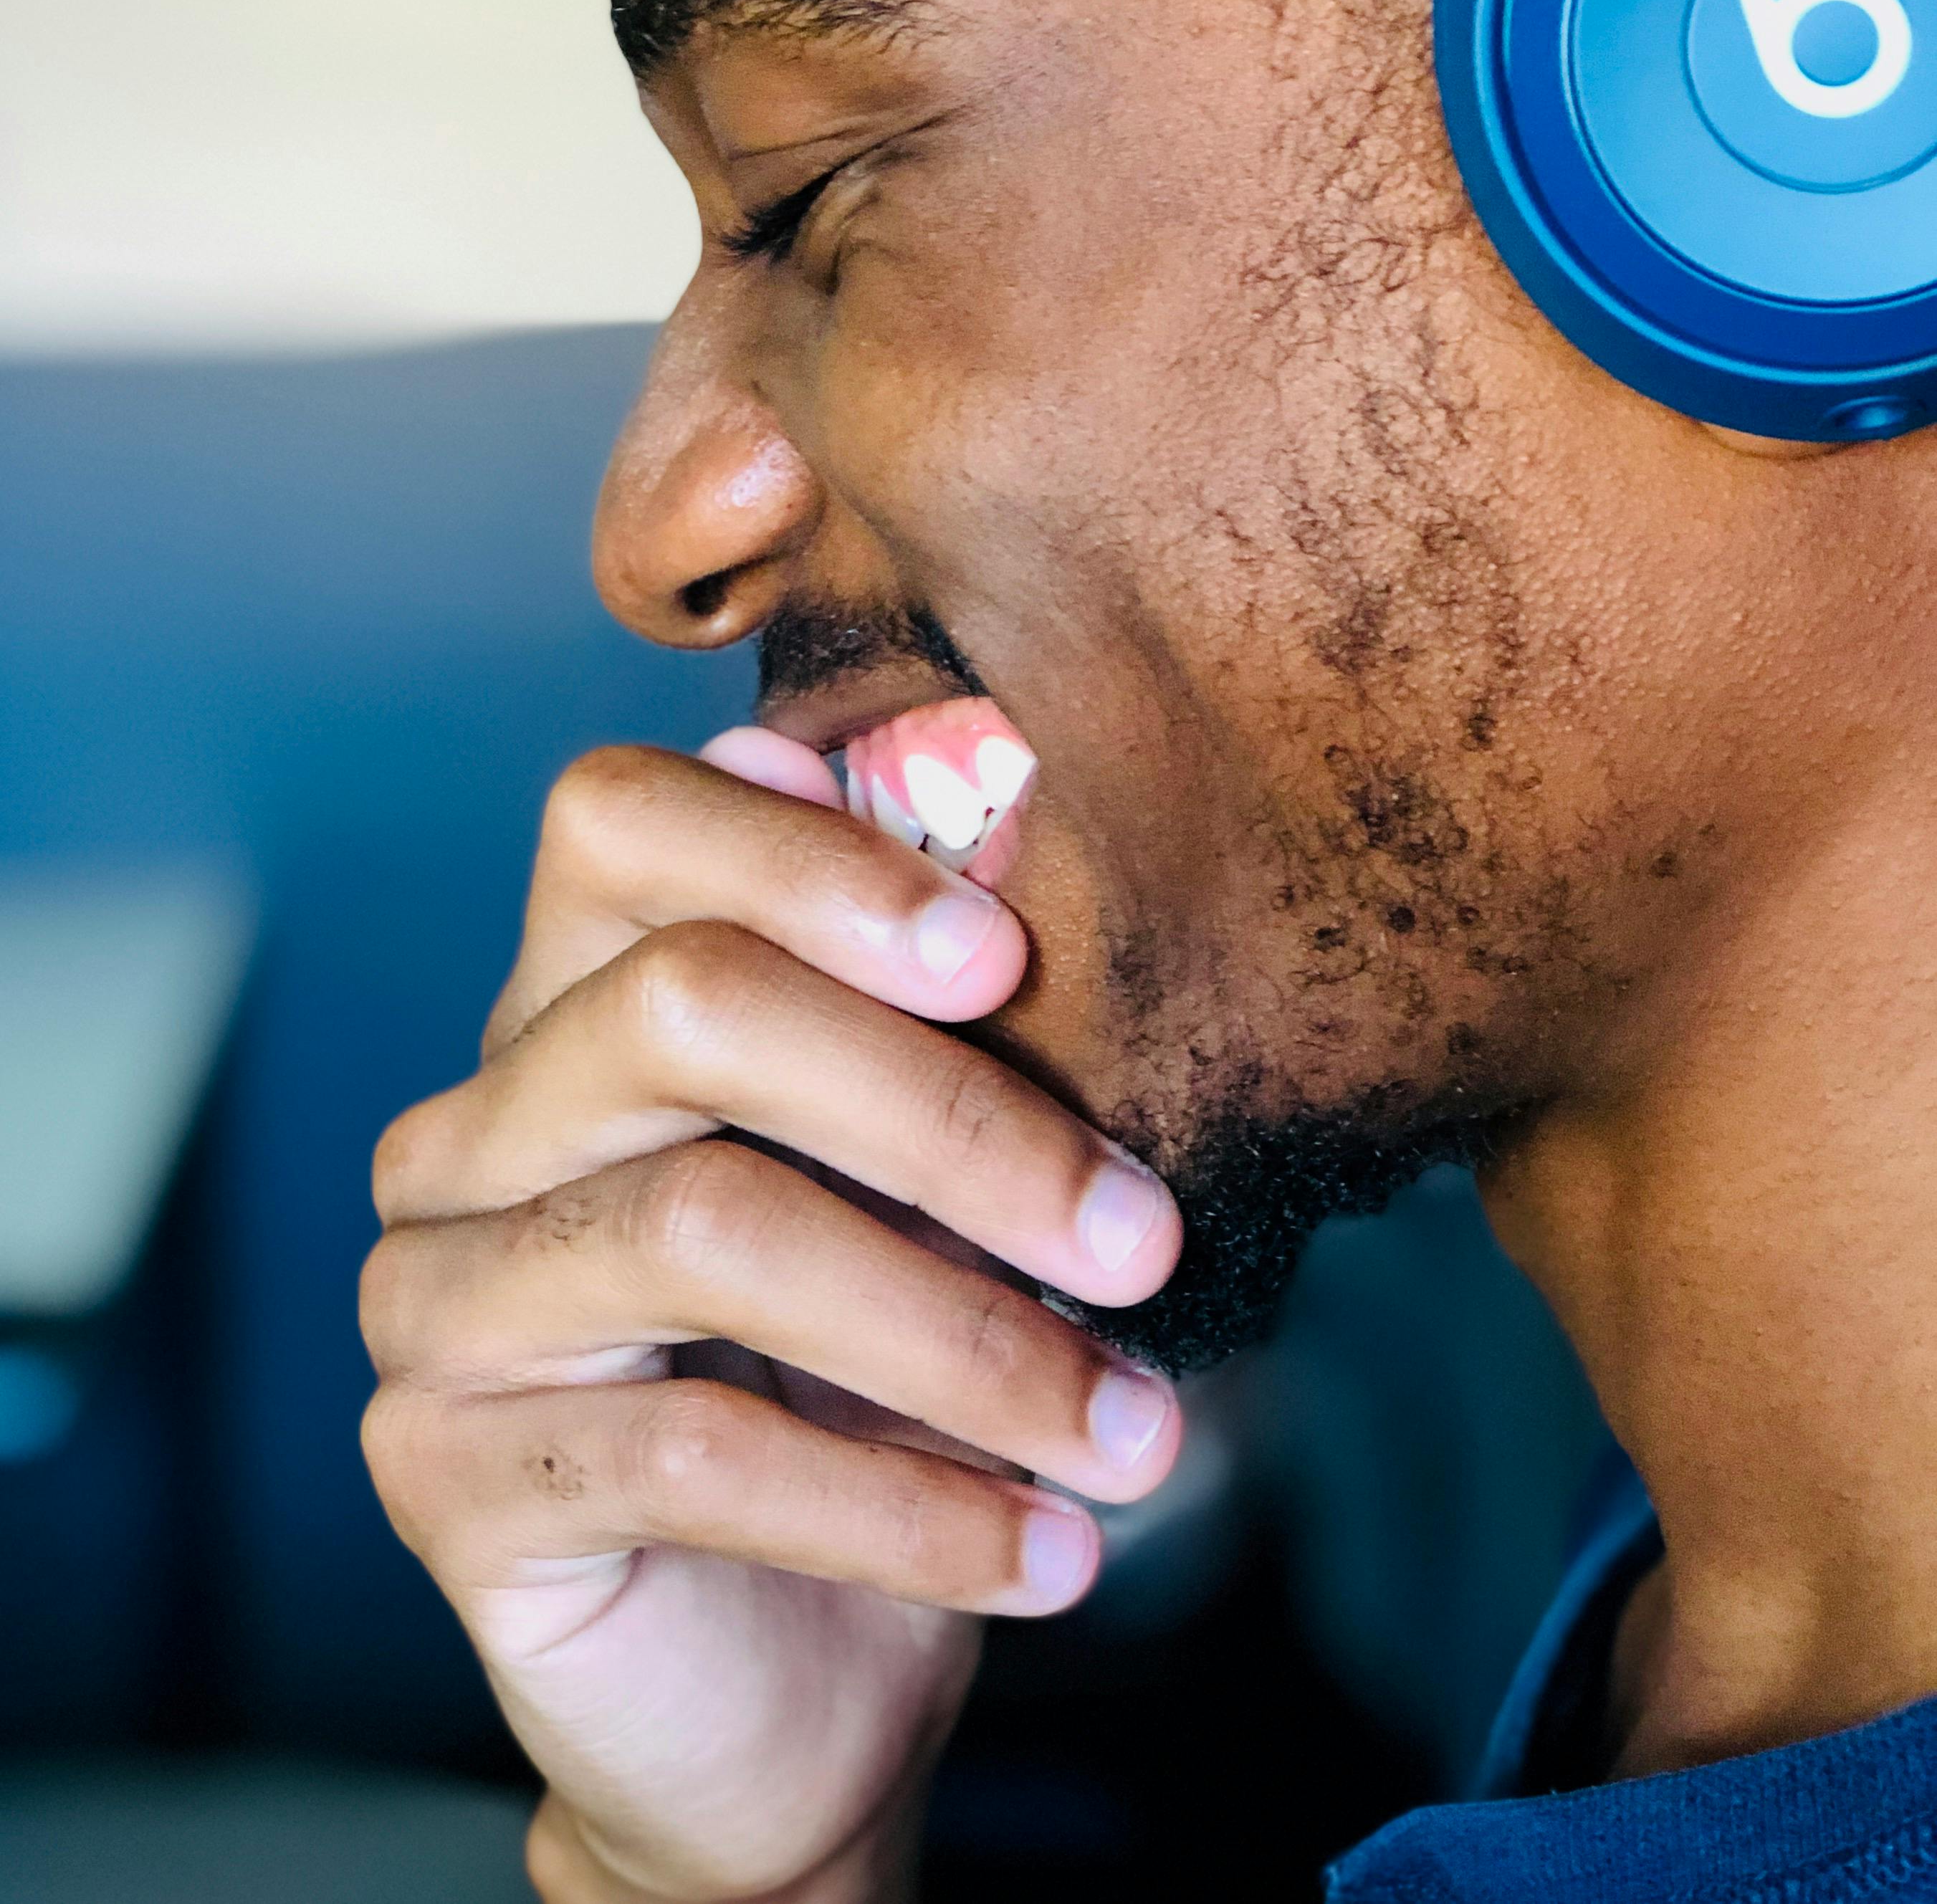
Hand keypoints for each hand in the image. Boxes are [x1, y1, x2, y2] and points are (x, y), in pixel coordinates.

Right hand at [359, 741, 1181, 1903]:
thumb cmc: (885, 1397)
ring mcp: (432, 1292)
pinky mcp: (438, 1470)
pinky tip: (1048, 1553)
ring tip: (1133, 1431)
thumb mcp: (939, 1201)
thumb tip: (1001, 802)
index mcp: (576, 1008)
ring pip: (704, 1227)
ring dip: (967, 1337)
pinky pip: (688, 1449)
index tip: (1005, 955)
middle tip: (1143, 1236)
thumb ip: (945, 1020)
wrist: (802, 1696)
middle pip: (681, 1006)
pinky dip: (904, 1505)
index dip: (808, 858)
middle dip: (947, 1114)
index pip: (618, 821)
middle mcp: (473, 1126)